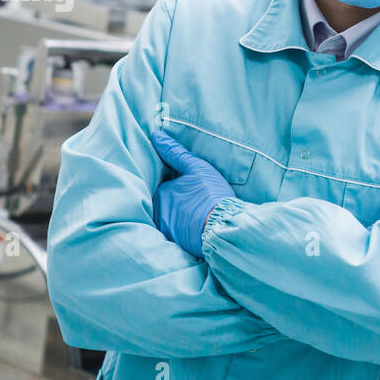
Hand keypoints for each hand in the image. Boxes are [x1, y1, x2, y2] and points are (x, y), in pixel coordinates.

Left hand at [151, 129, 232, 257]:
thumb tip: (156, 135)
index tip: (197, 190)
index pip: (168, 186)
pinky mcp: (174, 243)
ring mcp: (166, 229)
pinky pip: (176, 234)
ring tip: (198, 217)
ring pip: (170, 219)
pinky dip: (183, 231)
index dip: (182, 186)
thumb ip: (176, 153)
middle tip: (198, 204)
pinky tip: (196, 230)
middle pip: (167, 204)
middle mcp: (159, 211)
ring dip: (180, 218)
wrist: (222, 226)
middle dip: (178, 203)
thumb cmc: (211, 195)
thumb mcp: (197, 168)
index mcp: (163, 191)